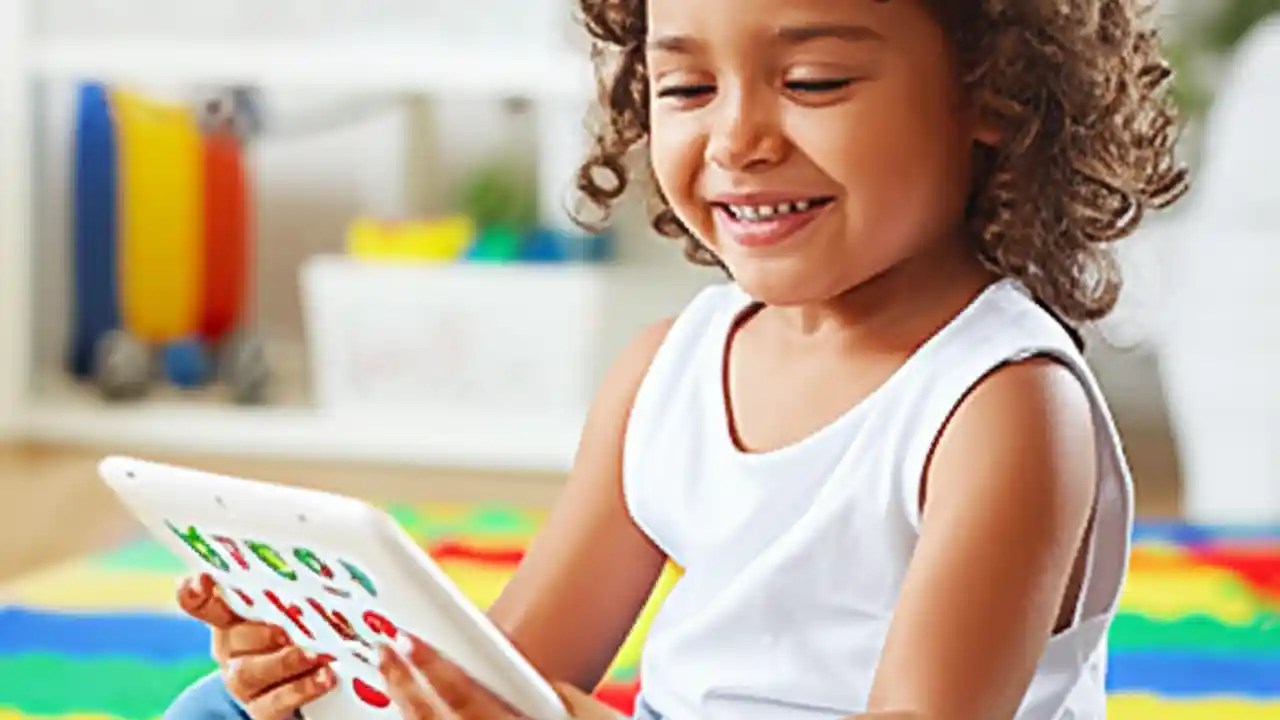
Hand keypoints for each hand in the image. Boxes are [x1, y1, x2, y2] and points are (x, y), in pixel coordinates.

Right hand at [177, 573, 337, 719]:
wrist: (299, 685)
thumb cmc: (298, 636)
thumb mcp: (294, 613)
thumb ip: (295, 597)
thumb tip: (320, 575)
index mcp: (232, 621)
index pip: (207, 605)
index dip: (196, 594)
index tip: (201, 580)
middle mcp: (231, 652)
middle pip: (234, 639)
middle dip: (262, 632)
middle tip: (287, 628)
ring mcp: (244, 684)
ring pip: (249, 674)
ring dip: (284, 662)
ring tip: (315, 655)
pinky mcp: (263, 710)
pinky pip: (275, 703)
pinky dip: (302, 689)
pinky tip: (325, 677)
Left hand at [378, 634, 620, 719]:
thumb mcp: (596, 716)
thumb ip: (557, 692)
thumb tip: (517, 665)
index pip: (467, 700)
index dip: (434, 669)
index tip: (408, 639)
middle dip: (405, 685)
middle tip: (383, 649)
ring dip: (405, 707)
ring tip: (391, 672)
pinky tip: (409, 708)